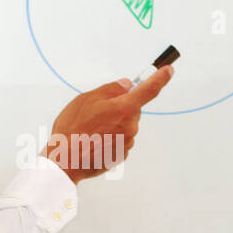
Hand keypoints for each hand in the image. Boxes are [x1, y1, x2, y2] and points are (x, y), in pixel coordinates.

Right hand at [40, 65, 174, 183]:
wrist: (64, 162)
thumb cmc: (72, 130)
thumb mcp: (86, 99)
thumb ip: (110, 89)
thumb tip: (126, 85)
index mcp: (124, 109)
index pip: (149, 90)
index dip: (161, 78)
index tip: (168, 70)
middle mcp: (130, 127)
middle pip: (133, 109)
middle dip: (120, 106)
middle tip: (98, 111)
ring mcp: (127, 143)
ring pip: (126, 125)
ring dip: (113, 123)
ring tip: (91, 129)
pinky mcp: (121, 155)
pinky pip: (120, 140)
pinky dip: (110, 137)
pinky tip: (93, 140)